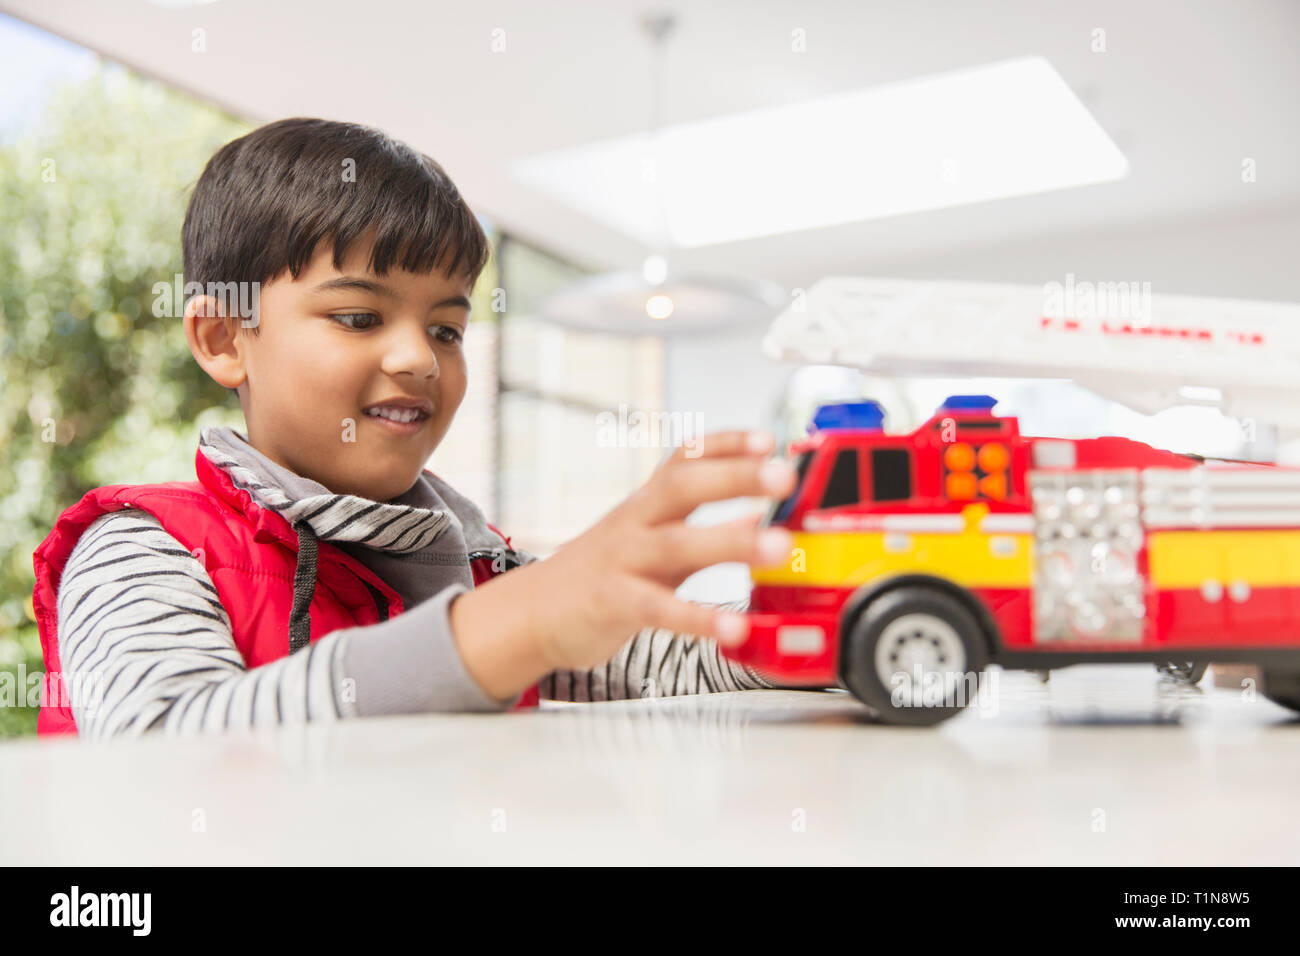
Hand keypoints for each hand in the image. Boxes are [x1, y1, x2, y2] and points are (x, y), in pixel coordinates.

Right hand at [449, 431, 797, 696]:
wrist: (533, 614)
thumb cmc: (603, 577)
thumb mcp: (653, 545)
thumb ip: (706, 534)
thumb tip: (759, 519)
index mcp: (647, 504)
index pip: (685, 458)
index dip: (727, 444)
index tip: (770, 439)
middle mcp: (634, 523)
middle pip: (682, 486)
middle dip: (735, 476)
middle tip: (784, 475)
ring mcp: (621, 561)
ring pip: (675, 543)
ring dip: (730, 541)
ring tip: (778, 546)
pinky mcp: (611, 604)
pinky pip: (658, 609)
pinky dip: (698, 618)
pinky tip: (733, 628)